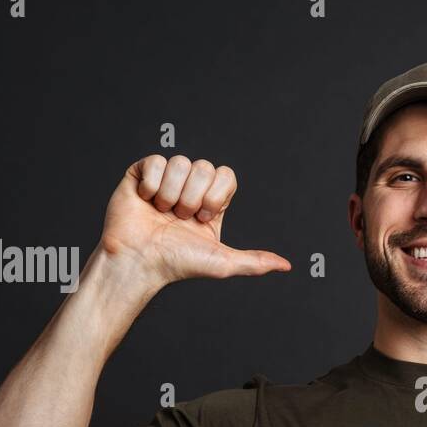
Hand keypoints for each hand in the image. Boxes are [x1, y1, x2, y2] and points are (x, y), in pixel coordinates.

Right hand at [100, 154, 291, 286]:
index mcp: (210, 203)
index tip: (204, 217)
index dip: (217, 194)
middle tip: (180, 218)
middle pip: (205, 167)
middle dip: (193, 196)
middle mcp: (189, 189)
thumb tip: (286, 265)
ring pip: (181, 162)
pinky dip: (152, 184)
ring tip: (161, 212)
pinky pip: (155, 160)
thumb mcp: (224, 263)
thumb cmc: (178, 264)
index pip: (226, 175)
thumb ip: (256, 261)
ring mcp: (165, 180)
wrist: (139, 260)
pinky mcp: (141, 175)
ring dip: (172, 193)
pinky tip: (146, 201)